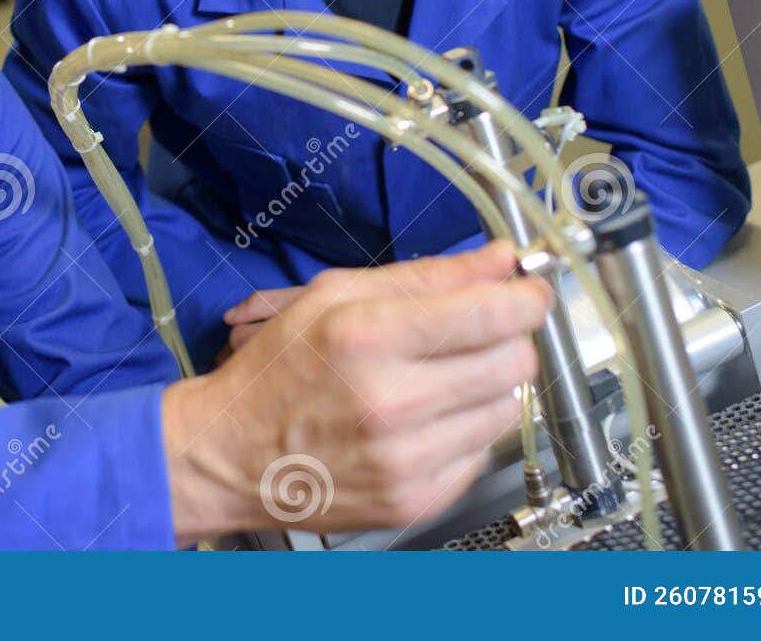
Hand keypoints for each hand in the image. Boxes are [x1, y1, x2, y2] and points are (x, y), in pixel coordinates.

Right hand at [161, 241, 548, 542]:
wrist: (231, 454)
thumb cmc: (277, 370)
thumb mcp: (335, 296)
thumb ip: (427, 276)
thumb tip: (500, 259)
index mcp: (368, 336)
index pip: (492, 314)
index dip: (527, 297)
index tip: (530, 290)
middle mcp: (391, 401)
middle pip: (514, 362)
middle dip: (507, 339)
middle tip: (477, 333)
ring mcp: (406, 458)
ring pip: (507, 409)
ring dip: (485, 388)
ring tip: (437, 381)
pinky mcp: (416, 499)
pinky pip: (482, 454)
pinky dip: (464, 431)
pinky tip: (423, 421)